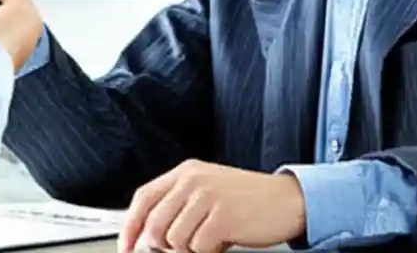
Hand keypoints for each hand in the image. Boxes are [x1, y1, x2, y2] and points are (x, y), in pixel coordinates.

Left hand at [119, 161, 305, 252]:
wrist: (288, 200)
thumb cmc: (248, 199)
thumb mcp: (208, 190)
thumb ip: (179, 204)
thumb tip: (149, 235)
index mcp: (186, 172)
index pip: (143, 198)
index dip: (130, 226)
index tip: (127, 246)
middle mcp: (193, 180)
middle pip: (154, 224)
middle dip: (163, 246)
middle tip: (185, 248)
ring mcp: (207, 197)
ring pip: (174, 240)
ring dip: (190, 250)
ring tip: (210, 240)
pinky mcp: (223, 216)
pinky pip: (198, 248)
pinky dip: (208, 252)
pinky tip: (223, 241)